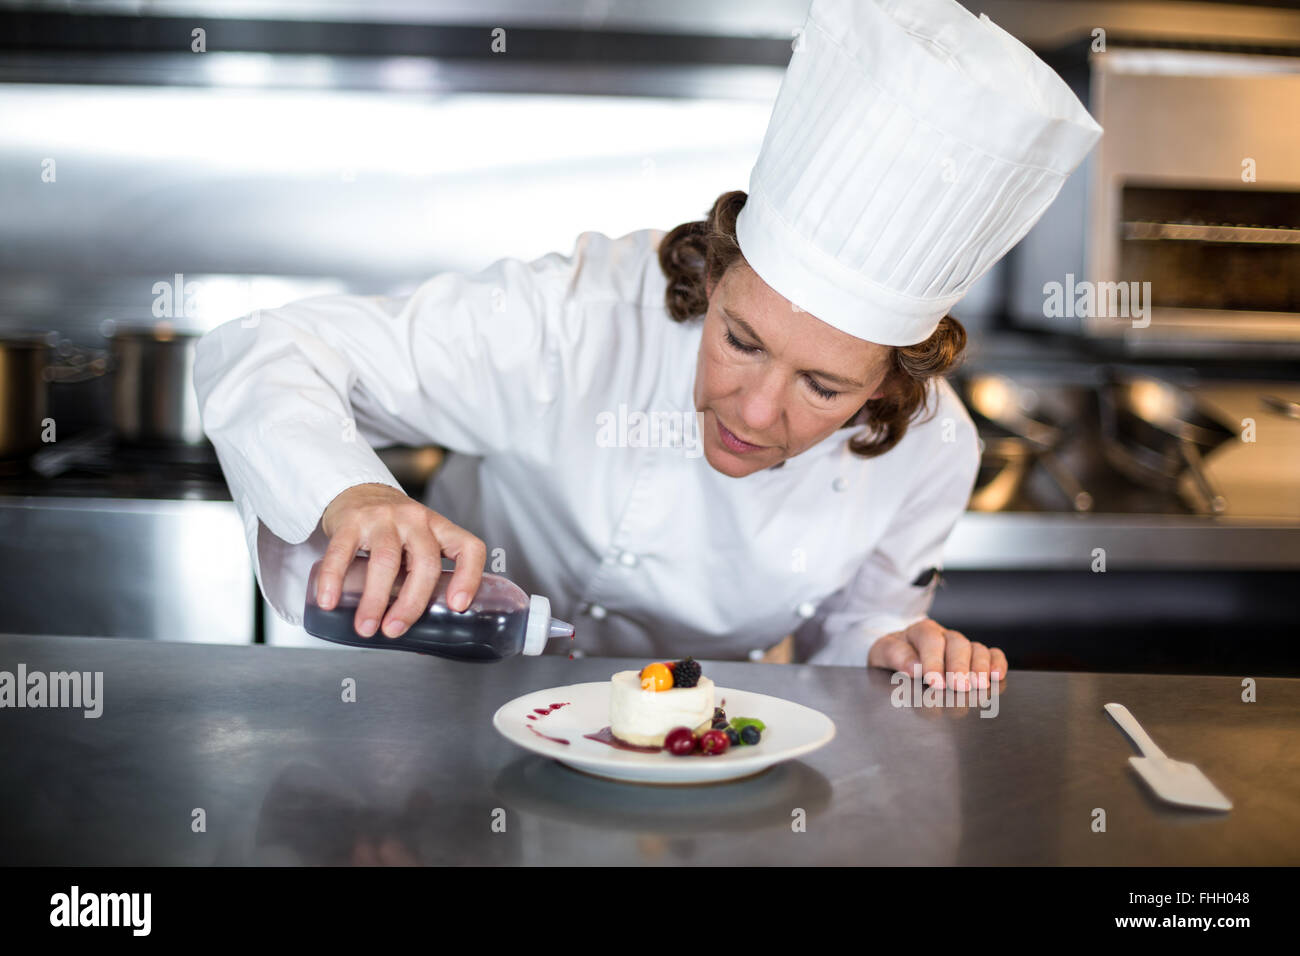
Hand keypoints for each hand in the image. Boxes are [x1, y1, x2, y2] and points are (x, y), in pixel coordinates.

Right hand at [316, 482, 486, 638]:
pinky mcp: (351, 521)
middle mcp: (416, 520)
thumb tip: (419, 638)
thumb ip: (420, 579)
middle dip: (411, 603)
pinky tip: (330, 601)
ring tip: (366, 627)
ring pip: (386, 560)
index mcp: (439, 529)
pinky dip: (333, 580)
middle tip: (395, 630)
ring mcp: (384, 518)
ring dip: (376, 600)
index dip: (469, 577)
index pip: (468, 548)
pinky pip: (342, 553)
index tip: (457, 606)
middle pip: (424, 562)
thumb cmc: (393, 529)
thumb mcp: (417, 544)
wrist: (358, 491)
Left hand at [867, 618, 1006, 690]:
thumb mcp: (882, 652)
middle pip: (956, 644)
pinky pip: (991, 654)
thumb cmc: (892, 655)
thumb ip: (895, 655)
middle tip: (959, 686)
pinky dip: (996, 663)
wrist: (898, 654)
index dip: (933, 661)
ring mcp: (961, 645)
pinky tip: (997, 676)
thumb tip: (913, 667)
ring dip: (979, 667)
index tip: (934, 681)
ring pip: (975, 648)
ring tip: (980, 685)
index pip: (930, 640)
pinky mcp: (974, 656)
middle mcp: (944, 635)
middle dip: (959, 666)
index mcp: (920, 631)